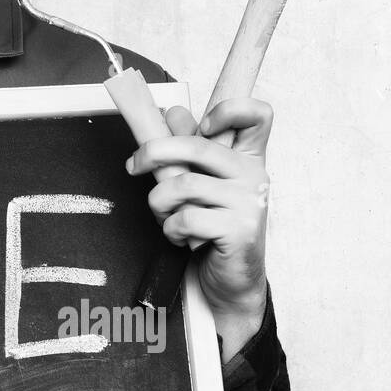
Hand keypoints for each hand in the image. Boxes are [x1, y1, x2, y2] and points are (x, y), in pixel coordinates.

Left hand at [126, 99, 271, 336]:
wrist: (230, 280)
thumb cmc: (211, 228)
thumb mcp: (199, 183)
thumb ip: (188, 150)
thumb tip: (174, 112)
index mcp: (246, 157)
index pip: (256, 114)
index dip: (229, 109)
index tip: (202, 124)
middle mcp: (253, 174)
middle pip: (196, 145)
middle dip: (153, 153)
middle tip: (134, 165)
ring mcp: (250, 201)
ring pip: (182, 185)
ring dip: (160, 203)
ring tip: (165, 215)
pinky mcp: (240, 229)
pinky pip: (186, 217)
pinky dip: (171, 228)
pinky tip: (180, 236)